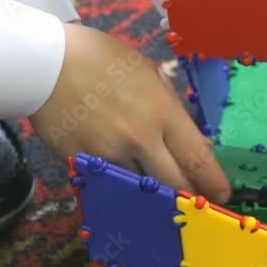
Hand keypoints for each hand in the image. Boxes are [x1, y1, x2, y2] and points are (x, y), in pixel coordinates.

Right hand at [30, 23, 230, 202]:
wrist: (44, 63)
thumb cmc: (100, 59)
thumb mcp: (147, 73)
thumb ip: (167, 105)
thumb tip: (180, 134)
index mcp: (162, 112)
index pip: (197, 158)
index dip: (213, 181)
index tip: (222, 194)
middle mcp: (140, 139)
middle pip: (175, 184)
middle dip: (189, 198)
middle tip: (196, 207)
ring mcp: (109, 156)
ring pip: (142, 192)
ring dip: (154, 198)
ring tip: (162, 203)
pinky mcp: (82, 166)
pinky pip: (108, 187)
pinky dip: (120, 191)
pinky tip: (124, 193)